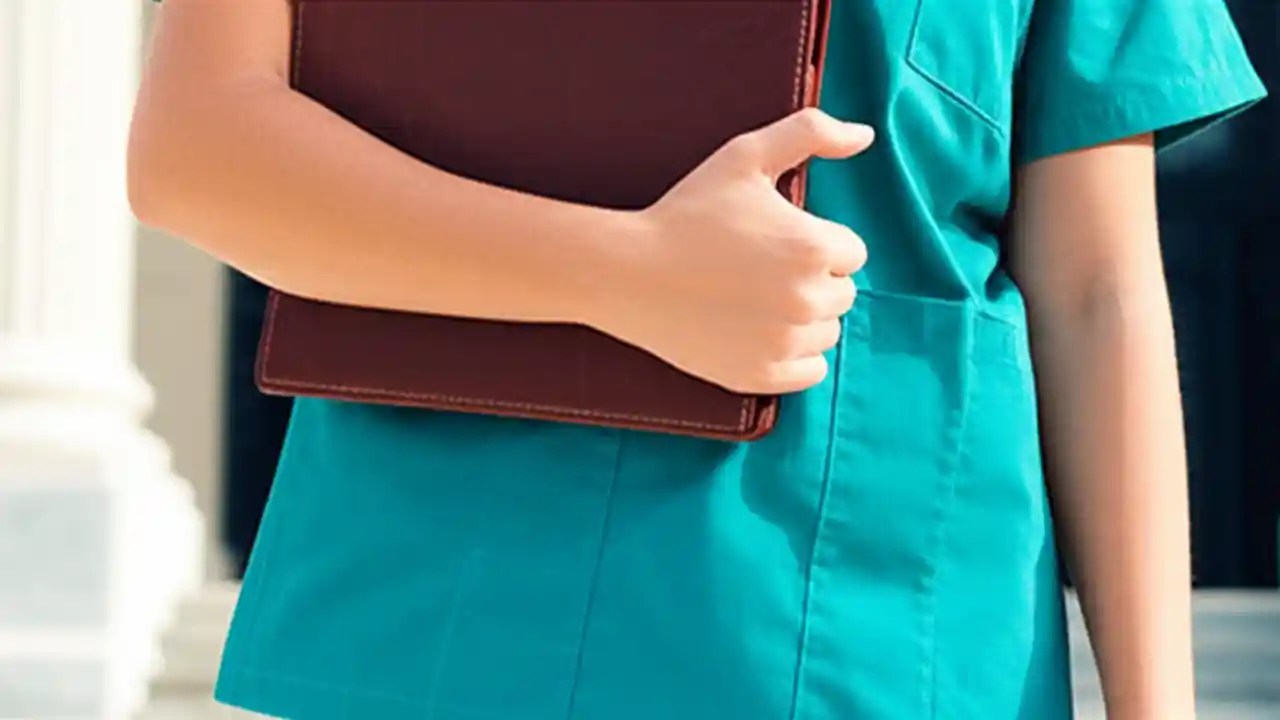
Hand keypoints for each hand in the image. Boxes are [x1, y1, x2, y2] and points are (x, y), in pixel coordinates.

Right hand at [594, 108, 873, 394]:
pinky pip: (810, 371)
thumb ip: (811, 132)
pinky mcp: (761, 375)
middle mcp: (806, 300)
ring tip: (756, 298)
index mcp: (813, 247)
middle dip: (813, 279)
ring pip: (826, 333)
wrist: (629, 273)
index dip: (815, 241)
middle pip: (842, 294)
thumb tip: (864, 135)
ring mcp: (783, 343)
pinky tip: (761, 332)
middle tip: (761, 268)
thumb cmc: (688, 212)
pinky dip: (794, 356)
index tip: (775, 239)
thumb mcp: (744, 156)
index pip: (852, 252)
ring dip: (805, 318)